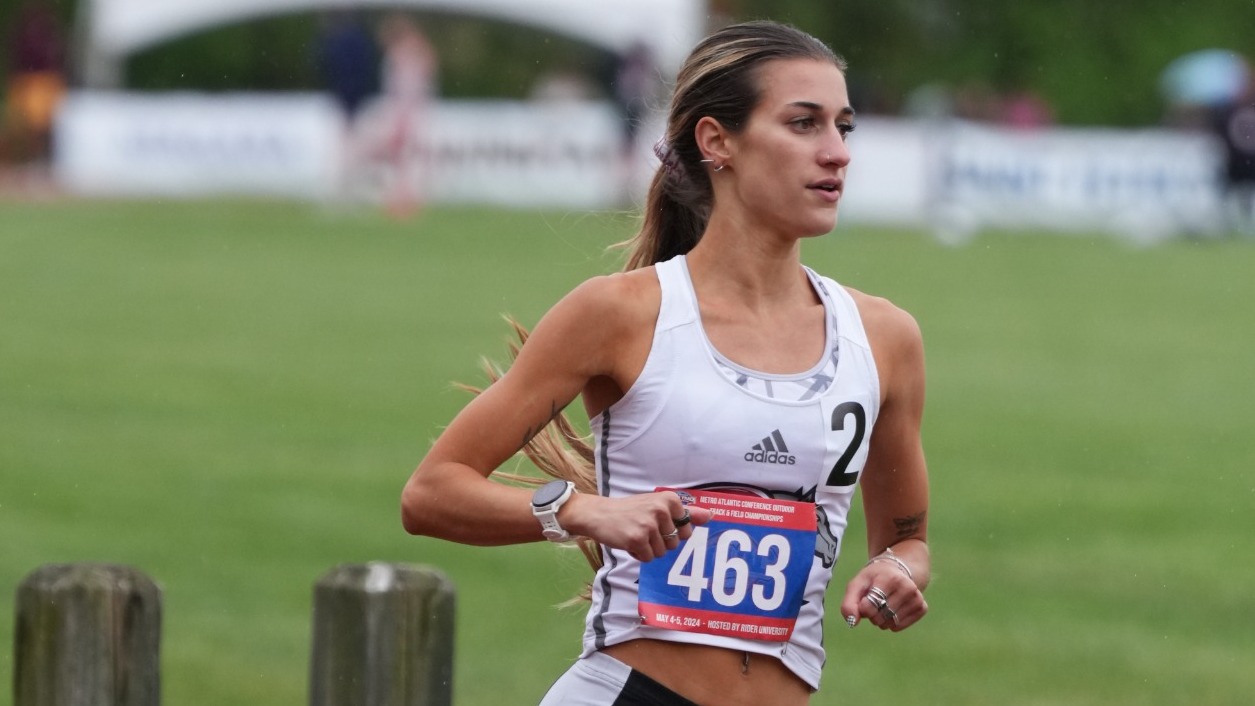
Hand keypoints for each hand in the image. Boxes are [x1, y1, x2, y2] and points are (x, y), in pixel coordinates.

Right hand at [562, 491, 713, 561]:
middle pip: (675, 544)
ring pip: (662, 553)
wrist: (599, 514)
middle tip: (644, 529)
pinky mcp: (637, 539)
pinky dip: (639, 554)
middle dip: (660, 543)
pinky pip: (649, 558)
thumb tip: (710, 516)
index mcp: (670, 500)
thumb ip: (686, 513)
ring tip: (635, 534)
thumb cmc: (631, 510)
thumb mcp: (658, 506)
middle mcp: (661, 510)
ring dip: (649, 549)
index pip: (687, 530)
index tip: (657, 523)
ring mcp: (649, 525)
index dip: (672, 532)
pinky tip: (628, 541)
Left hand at [839, 561, 926, 631]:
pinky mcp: (922, 607)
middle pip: (879, 617)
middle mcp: (907, 587)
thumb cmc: (873, 579)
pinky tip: (893, 608)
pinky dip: (891, 622)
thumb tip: (852, 622)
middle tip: (875, 600)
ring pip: (889, 624)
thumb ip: (849, 603)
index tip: (865, 598)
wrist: (897, 571)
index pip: (869, 606)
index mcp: (890, 578)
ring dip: (881, 619)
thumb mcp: (857, 584)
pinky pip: (898, 626)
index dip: (862, 607)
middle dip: (872, 614)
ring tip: (884, 603)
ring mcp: (917, 598)